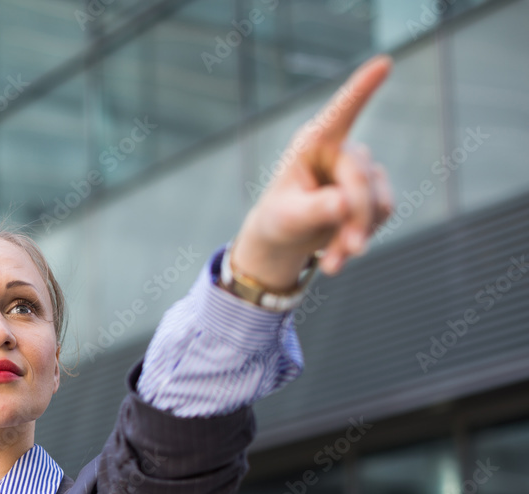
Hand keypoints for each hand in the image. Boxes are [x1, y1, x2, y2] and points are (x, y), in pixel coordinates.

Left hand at [231, 54, 395, 291]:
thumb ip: (314, 209)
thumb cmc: (278, 220)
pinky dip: (364, 237)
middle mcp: (339, 150)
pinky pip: (382, 213)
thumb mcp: (288, 217)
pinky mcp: (372, 191)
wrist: (286, 240)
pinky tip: (341, 253)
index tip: (384, 62)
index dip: (362, 88)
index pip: (340, 112)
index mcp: (312, 144)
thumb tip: (345, 205)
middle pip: (362, 178)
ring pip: (378, 200)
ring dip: (358, 234)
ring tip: (333, 263)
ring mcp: (359, 170)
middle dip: (356, 217)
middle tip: (350, 251)